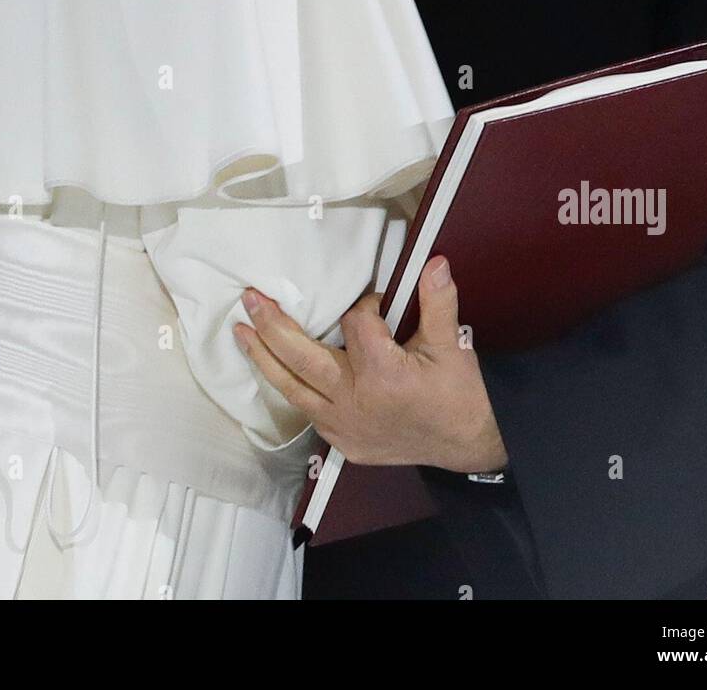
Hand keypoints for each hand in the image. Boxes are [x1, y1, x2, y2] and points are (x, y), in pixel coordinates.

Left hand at [233, 255, 507, 471]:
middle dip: (272, 325)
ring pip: (293, 388)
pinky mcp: (342, 442)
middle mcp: (355, 401)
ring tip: (239, 331)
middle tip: (249, 298)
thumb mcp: (453, 345)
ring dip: (264, 357)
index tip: (379, 302)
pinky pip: (307, 411)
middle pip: (301, 357)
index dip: (365, 305)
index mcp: (383, 373)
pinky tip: (274, 368)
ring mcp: (344, 426)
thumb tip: (434, 261)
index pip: (356, 323)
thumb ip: (437, 301)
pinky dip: (289, 387)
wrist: (467, 445)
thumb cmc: (459, 394)